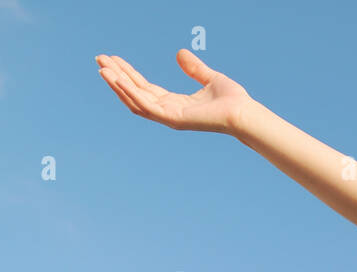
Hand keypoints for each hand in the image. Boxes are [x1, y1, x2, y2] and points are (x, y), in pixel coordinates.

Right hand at [95, 50, 250, 134]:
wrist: (244, 112)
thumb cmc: (232, 100)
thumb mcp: (210, 78)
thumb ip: (194, 68)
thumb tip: (180, 53)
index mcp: (175, 103)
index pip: (145, 87)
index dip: (128, 73)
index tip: (113, 59)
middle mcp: (169, 111)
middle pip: (135, 93)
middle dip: (117, 77)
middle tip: (99, 59)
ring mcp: (170, 117)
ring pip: (135, 100)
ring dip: (117, 84)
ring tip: (102, 68)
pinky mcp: (173, 119)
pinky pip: (145, 105)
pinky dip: (130, 92)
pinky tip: (117, 79)